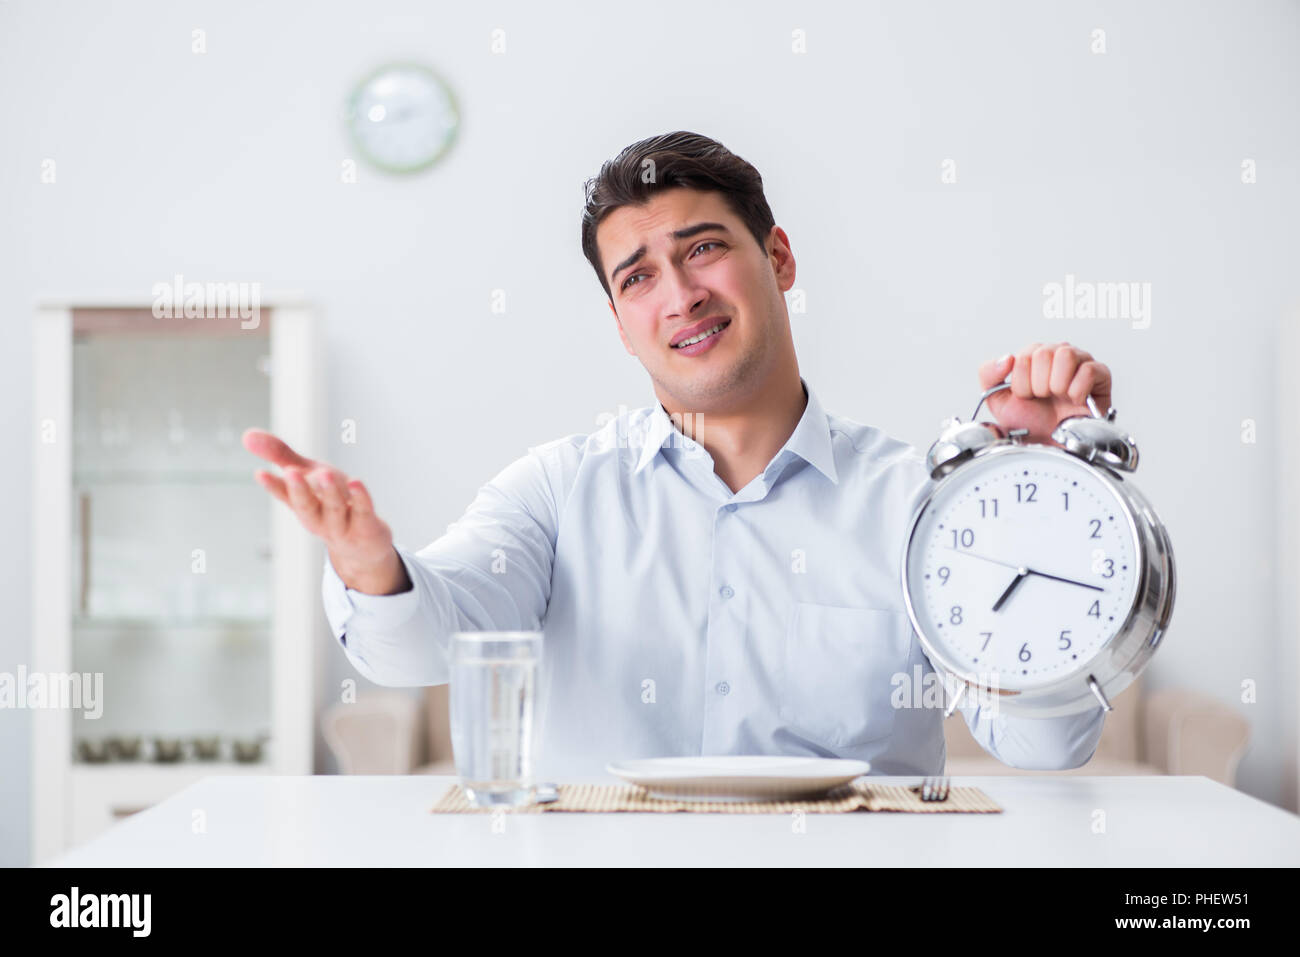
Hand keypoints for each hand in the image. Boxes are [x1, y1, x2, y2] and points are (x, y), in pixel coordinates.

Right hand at [241, 429, 408, 593]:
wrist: (364, 547)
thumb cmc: (333, 503)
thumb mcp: (308, 475)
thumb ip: (280, 455)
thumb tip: (247, 435)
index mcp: (302, 505)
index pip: (285, 495)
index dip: (274, 485)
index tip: (261, 473)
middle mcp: (318, 518)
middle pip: (306, 505)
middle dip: (298, 489)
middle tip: (290, 471)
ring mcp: (342, 526)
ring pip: (334, 509)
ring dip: (329, 492)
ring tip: (324, 472)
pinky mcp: (366, 527)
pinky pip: (362, 512)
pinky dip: (359, 498)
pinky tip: (356, 483)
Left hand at [976, 342, 1112, 445]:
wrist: (1051, 444)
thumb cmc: (1030, 423)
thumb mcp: (998, 400)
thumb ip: (988, 374)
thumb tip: (1006, 358)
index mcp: (1034, 357)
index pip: (1024, 355)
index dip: (1022, 382)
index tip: (1028, 396)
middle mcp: (1057, 354)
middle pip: (1043, 352)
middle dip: (1038, 385)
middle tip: (1044, 399)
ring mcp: (1080, 361)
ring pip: (1065, 355)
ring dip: (1057, 385)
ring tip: (1059, 398)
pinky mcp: (1100, 374)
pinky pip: (1088, 369)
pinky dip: (1077, 390)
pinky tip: (1074, 400)